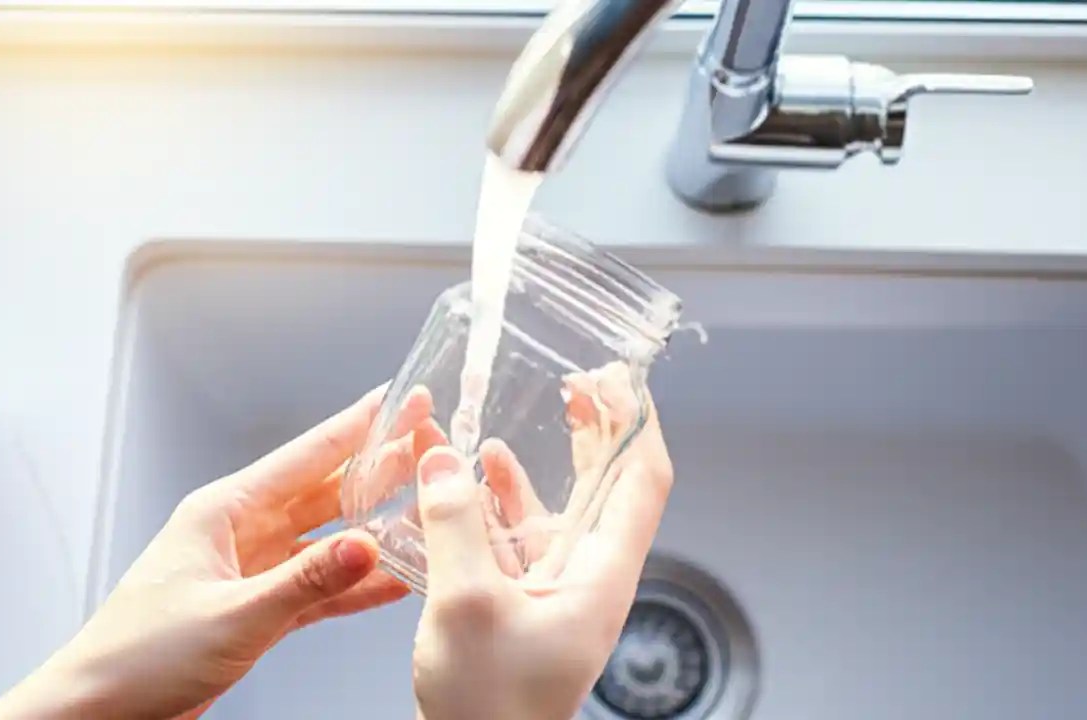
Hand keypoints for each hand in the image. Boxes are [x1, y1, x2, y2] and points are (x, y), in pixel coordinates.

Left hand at [0, 386, 418, 719]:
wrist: (98, 711)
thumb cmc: (138, 658)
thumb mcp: (232, 616)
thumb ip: (305, 583)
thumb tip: (369, 547)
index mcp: (223, 511)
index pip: (305, 457)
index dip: (358, 426)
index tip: (399, 401)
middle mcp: (239, 531)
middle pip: (322, 490)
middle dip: (375, 468)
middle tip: (424, 446)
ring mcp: (249, 569)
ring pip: (324, 538)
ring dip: (371, 528)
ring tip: (421, 509)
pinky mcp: (256, 607)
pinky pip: (316, 586)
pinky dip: (353, 585)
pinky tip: (392, 580)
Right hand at [412, 363, 673, 719]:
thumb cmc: (491, 708)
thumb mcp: (468, 603)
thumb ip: (455, 523)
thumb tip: (443, 458)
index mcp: (601, 575)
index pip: (643, 480)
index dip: (637, 422)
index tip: (620, 377)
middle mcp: (587, 576)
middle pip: (609, 485)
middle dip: (600, 428)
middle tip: (583, 381)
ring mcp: (555, 589)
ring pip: (561, 505)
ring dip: (547, 457)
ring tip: (530, 411)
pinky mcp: (520, 602)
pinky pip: (519, 535)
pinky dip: (501, 497)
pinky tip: (477, 473)